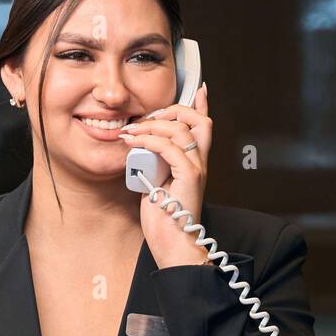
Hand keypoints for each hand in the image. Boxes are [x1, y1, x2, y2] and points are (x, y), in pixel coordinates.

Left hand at [119, 82, 211, 269]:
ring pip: (181, 130)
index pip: (203, 126)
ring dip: (151, 126)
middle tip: (148, 118)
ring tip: (131, 132)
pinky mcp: (189, 178)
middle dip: (172, 110)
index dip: (201, 105)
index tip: (199, 89)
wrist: (174, 246)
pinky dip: (149, 140)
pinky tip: (132, 142)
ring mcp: (196, 170)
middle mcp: (200, 164)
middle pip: (199, 120)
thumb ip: (155, 166)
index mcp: (194, 164)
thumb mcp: (157, 186)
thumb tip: (140, 151)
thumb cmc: (165, 222)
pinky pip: (170, 148)